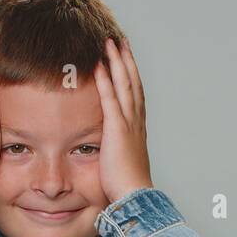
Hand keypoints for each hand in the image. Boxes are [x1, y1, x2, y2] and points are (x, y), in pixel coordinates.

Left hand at [93, 37, 153, 203]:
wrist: (135, 196)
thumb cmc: (126, 186)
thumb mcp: (121, 162)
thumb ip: (115, 150)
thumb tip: (107, 150)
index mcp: (137, 128)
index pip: (135, 95)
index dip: (131, 75)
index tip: (125, 58)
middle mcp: (136, 121)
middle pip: (133, 83)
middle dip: (126, 60)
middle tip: (119, 41)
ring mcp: (128, 124)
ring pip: (124, 85)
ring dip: (116, 62)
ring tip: (109, 43)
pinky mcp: (117, 129)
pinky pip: (110, 99)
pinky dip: (105, 80)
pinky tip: (98, 65)